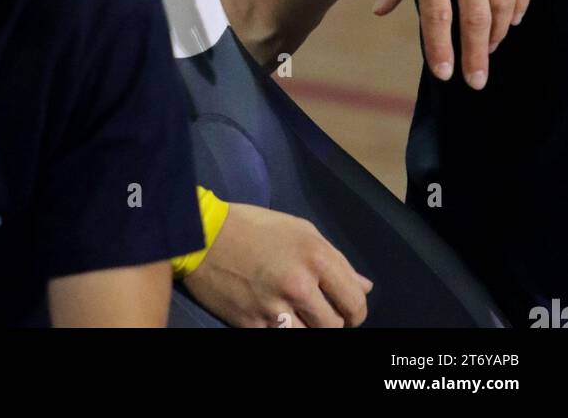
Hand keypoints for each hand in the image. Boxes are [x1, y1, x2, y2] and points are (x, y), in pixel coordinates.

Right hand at [183, 203, 371, 327]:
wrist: (203, 236)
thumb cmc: (254, 227)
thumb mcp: (299, 230)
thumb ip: (335, 260)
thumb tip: (364, 286)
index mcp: (315, 256)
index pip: (355, 302)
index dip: (356, 312)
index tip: (347, 312)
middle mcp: (299, 284)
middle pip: (335, 326)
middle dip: (334, 323)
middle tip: (322, 315)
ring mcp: (276, 308)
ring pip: (312, 338)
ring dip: (310, 330)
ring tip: (302, 319)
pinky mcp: (253, 325)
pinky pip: (283, 339)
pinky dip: (286, 332)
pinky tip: (280, 319)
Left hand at [375, 0, 532, 89]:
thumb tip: (383, 9)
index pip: (438, 13)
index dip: (440, 48)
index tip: (444, 74)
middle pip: (476, 16)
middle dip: (476, 55)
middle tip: (477, 81)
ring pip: (506, 1)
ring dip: (498, 32)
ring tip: (490, 50)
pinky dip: (522, 3)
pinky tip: (515, 18)